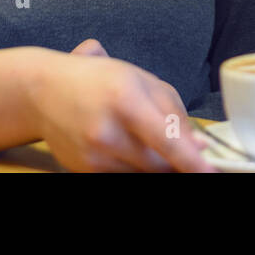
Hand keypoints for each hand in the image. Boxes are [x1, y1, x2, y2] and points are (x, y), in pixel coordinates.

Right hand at [31, 39, 214, 172]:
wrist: (43, 91)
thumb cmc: (99, 80)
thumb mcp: (142, 80)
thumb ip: (175, 112)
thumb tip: (198, 146)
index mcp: (126, 99)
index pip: (167, 141)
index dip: (193, 162)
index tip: (211, 172)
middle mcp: (107, 131)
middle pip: (159, 163)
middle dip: (175, 159)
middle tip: (176, 146)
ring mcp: (93, 155)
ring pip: (142, 172)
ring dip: (152, 161)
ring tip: (136, 133)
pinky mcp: (84, 170)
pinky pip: (122, 175)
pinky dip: (131, 164)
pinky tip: (121, 143)